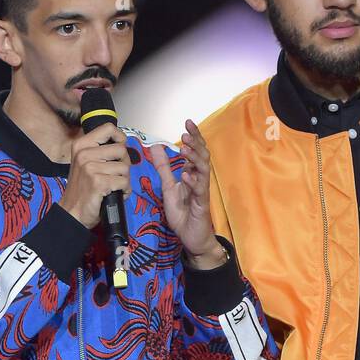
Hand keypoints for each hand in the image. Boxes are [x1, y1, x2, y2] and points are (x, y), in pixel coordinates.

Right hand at [60, 124, 130, 229]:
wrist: (72, 212)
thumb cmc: (82, 189)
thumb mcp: (85, 163)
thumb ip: (100, 151)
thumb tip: (122, 143)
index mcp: (81, 145)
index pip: (108, 128)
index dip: (120, 137)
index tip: (120, 147)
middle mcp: (84, 153)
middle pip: (121, 149)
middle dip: (125, 163)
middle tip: (117, 174)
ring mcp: (91, 167)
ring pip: (125, 167)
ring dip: (124, 180)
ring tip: (114, 186)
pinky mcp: (98, 182)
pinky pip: (124, 182)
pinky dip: (124, 190)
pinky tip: (115, 194)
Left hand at [149, 119, 219, 261]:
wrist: (191, 237)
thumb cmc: (183, 213)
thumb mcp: (168, 186)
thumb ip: (163, 168)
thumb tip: (155, 146)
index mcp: (192, 173)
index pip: (196, 151)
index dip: (193, 137)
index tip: (187, 123)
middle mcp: (199, 179)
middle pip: (203, 156)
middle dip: (196, 142)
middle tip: (187, 131)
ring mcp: (202, 191)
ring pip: (204, 170)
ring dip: (195, 158)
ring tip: (185, 148)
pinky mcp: (201, 205)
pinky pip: (200, 191)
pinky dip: (193, 182)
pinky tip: (187, 175)